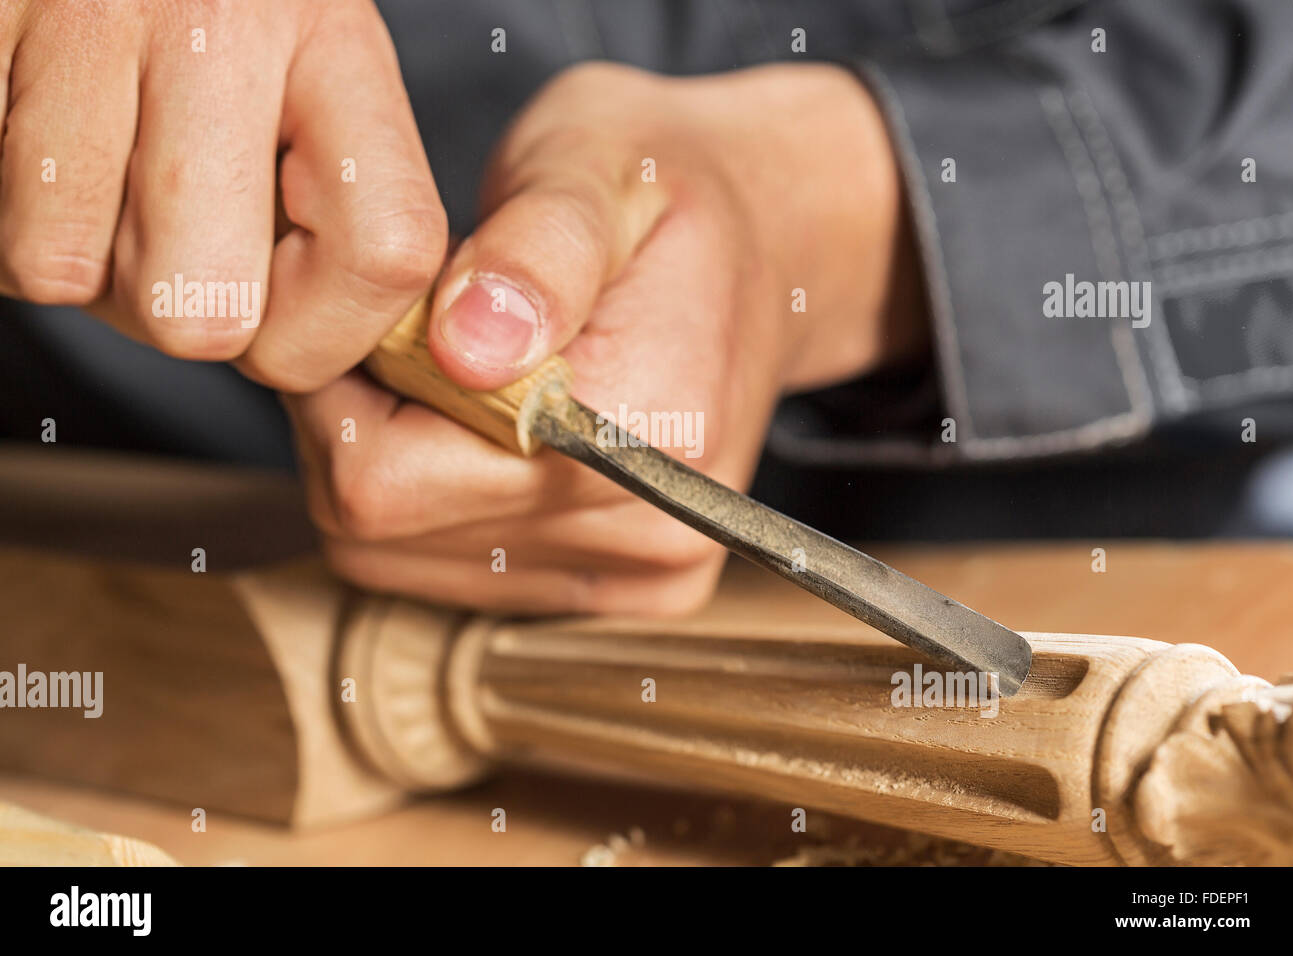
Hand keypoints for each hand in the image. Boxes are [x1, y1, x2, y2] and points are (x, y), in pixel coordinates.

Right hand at [0, 0, 444, 390]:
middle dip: (178, 311)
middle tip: (171, 232)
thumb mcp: (312, 91)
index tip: (288, 305)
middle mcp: (219, 21)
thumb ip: (349, 223)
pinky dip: (1, 213)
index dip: (325, 335)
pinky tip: (33, 143)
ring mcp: (87, 16)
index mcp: (335, 46)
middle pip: (207, 313)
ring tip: (91, 170)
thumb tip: (314, 363)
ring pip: (62, 270)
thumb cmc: (206, 33)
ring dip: (69, 254)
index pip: (384, 257)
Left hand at [286, 61, 923, 613]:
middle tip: (413, 330)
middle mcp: (653, 528)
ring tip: (452, 374)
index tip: (384, 313)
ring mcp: (643, 573)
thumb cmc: (663, 192)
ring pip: (398, 557)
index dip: (344, 388)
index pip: (388, 478)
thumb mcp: (593, 164)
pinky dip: (432, 504)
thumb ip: (536, 247)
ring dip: (389, 461)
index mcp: (648, 427)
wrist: (765, 247)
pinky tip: (480, 429)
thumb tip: (468, 346)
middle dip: (358, 420)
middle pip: (380, 526)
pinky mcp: (629, 590)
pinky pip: (451, 578)